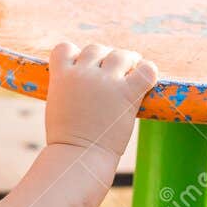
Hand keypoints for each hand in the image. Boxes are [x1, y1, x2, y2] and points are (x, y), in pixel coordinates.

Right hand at [44, 42, 159, 162]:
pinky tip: (146, 82)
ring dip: (128, 61)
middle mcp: (82, 74)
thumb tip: (83, 86)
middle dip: (105, 59)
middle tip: (114, 74)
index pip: (65, 48)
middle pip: (96, 49)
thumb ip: (68, 89)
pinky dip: (148, 71)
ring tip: (132, 73)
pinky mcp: (127, 94)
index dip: (76, 56)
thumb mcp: (57, 107)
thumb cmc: (66, 141)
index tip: (83, 70)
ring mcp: (105, 82)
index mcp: (61, 76)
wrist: (77, 158)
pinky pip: (146, 71)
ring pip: (120, 55)